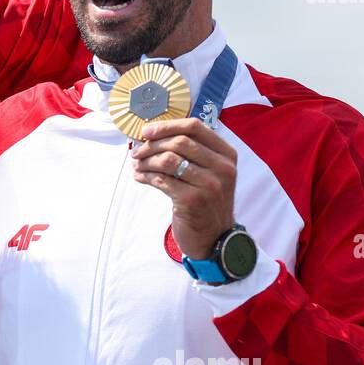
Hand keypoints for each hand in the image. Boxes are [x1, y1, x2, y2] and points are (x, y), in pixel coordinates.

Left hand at [131, 118, 237, 258]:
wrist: (215, 238)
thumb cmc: (206, 201)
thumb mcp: (209, 173)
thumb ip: (191, 152)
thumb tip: (152, 134)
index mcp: (227, 154)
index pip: (195, 127)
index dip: (167, 125)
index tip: (146, 130)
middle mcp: (222, 168)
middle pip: (179, 142)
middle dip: (152, 144)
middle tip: (137, 151)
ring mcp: (209, 184)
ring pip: (168, 160)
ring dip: (146, 160)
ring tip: (136, 164)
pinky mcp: (192, 200)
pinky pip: (162, 180)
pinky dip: (146, 176)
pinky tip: (140, 176)